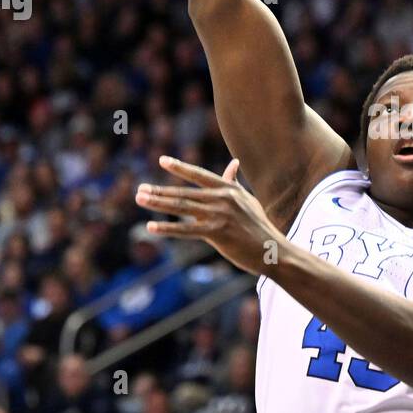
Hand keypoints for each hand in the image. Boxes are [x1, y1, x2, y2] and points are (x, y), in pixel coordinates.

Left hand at [135, 156, 281, 275]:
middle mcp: (223, 199)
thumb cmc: (258, 227)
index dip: (180, 168)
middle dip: (160, 191)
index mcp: (229, 189)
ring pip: (182, 207)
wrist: (272, 251)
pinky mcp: (217, 233)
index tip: (162, 160)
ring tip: (140, 199)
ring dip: (158, 203)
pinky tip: (151, 226)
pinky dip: (167, 228)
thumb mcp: (247, 201)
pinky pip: (186, 230)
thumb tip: (233, 163)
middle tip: (139, 189)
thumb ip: (234, 183)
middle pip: (185, 192)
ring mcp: (220, 215)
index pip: (200, 175)